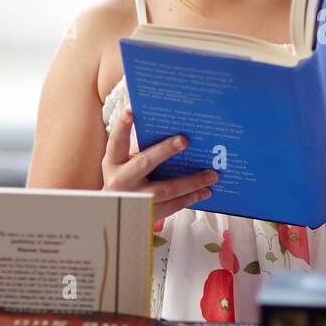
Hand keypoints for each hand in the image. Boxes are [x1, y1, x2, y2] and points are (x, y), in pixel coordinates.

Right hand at [101, 108, 218, 219]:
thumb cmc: (126, 179)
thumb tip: (172, 129)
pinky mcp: (147, 215)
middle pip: (144, 163)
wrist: (115, 214)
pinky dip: (190, 198)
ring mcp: (134, 199)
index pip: (116, 141)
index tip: (131, 111)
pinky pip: (172, 206)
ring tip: (211, 175)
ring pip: (164, 190)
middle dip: (165, 151)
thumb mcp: (124, 163)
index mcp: (113, 162)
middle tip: (185, 140)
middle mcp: (121, 180)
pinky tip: (205, 191)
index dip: (122, 126)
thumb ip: (141, 148)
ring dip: (191, 182)